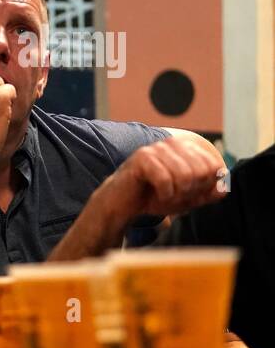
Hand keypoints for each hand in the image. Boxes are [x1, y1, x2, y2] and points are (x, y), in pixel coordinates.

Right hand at [103, 138, 226, 219]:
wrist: (123, 203)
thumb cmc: (154, 196)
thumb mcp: (188, 197)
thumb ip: (208, 192)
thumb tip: (223, 187)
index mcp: (186, 148)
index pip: (214, 165)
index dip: (207, 185)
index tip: (191, 194)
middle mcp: (173, 143)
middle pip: (202, 171)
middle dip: (192, 191)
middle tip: (177, 197)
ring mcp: (157, 148)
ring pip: (185, 175)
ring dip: (178, 194)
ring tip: (167, 197)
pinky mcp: (142, 158)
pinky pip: (165, 179)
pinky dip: (165, 194)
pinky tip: (158, 195)